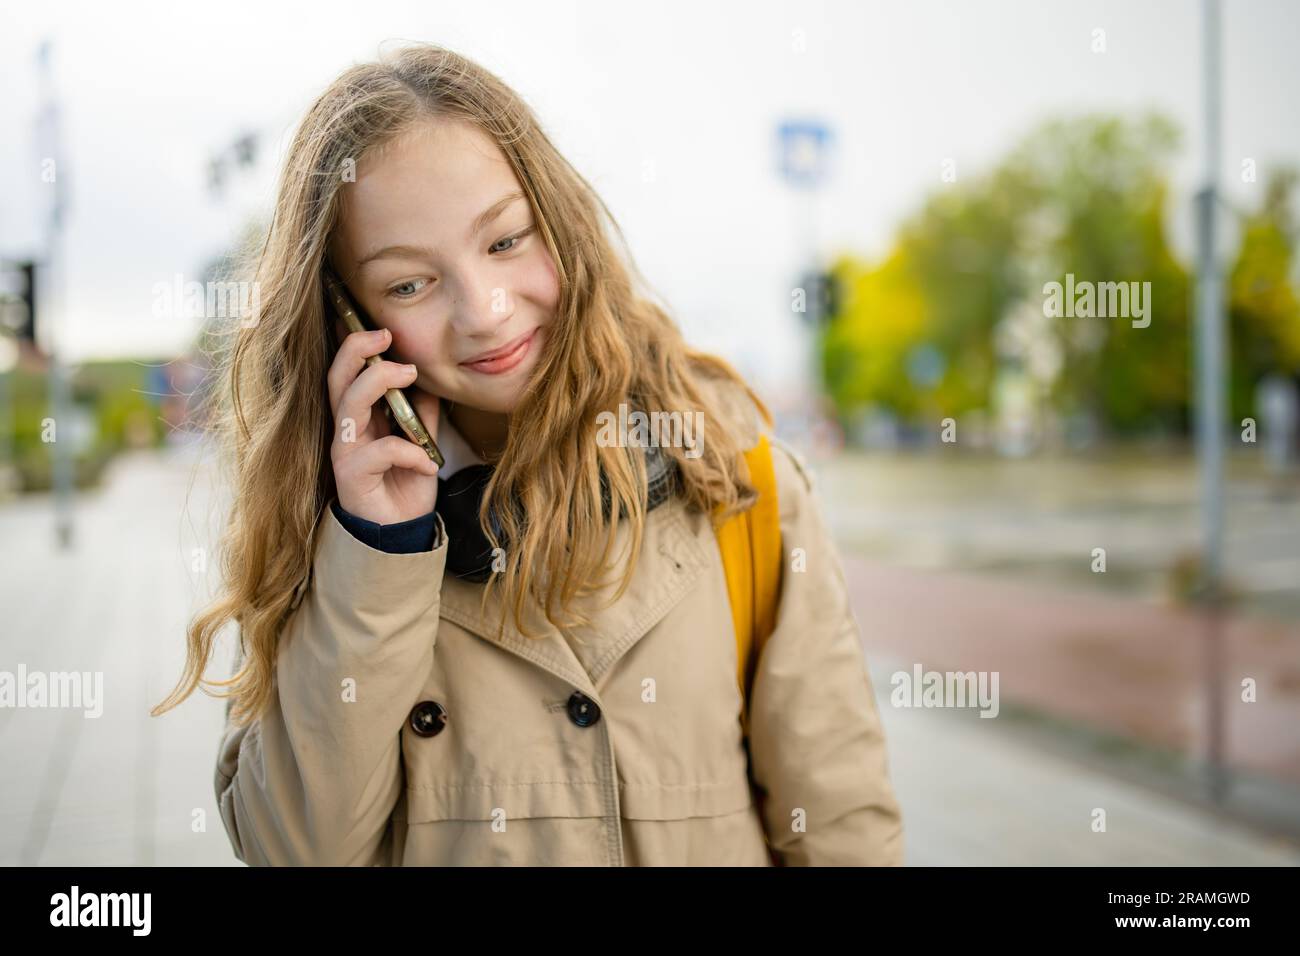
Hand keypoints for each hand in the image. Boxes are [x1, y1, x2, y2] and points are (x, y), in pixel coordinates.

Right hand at [327, 322, 439, 524]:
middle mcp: (347, 429)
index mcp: (360, 417)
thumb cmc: (405, 483)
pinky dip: (410, 451)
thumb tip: (431, 376)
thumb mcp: (420, 439)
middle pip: (337, 379)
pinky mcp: (352, 476)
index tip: (377, 324)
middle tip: (385, 335)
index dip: (354, 345)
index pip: (347, 372)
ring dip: (380, 382)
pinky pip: (381, 450)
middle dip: (357, 350)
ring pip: (350, 404)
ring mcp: (346, 452)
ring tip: (410, 374)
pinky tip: (427, 464)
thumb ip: (422, 410)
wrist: (401, 532)